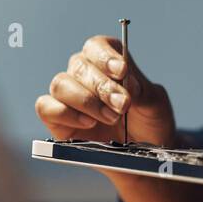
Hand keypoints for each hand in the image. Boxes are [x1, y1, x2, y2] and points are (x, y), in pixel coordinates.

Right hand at [35, 35, 175, 145]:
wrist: (142, 155)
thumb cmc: (148, 123)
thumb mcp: (156, 105)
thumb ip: (143, 90)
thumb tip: (126, 83)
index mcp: (108, 62)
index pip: (97, 46)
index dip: (106, 56)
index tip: (122, 71)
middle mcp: (83, 74)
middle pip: (79, 65)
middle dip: (102, 86)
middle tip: (122, 105)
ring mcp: (68, 96)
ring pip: (60, 84)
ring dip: (86, 101)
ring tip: (111, 117)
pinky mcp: (56, 118)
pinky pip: (46, 107)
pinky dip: (65, 114)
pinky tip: (88, 124)